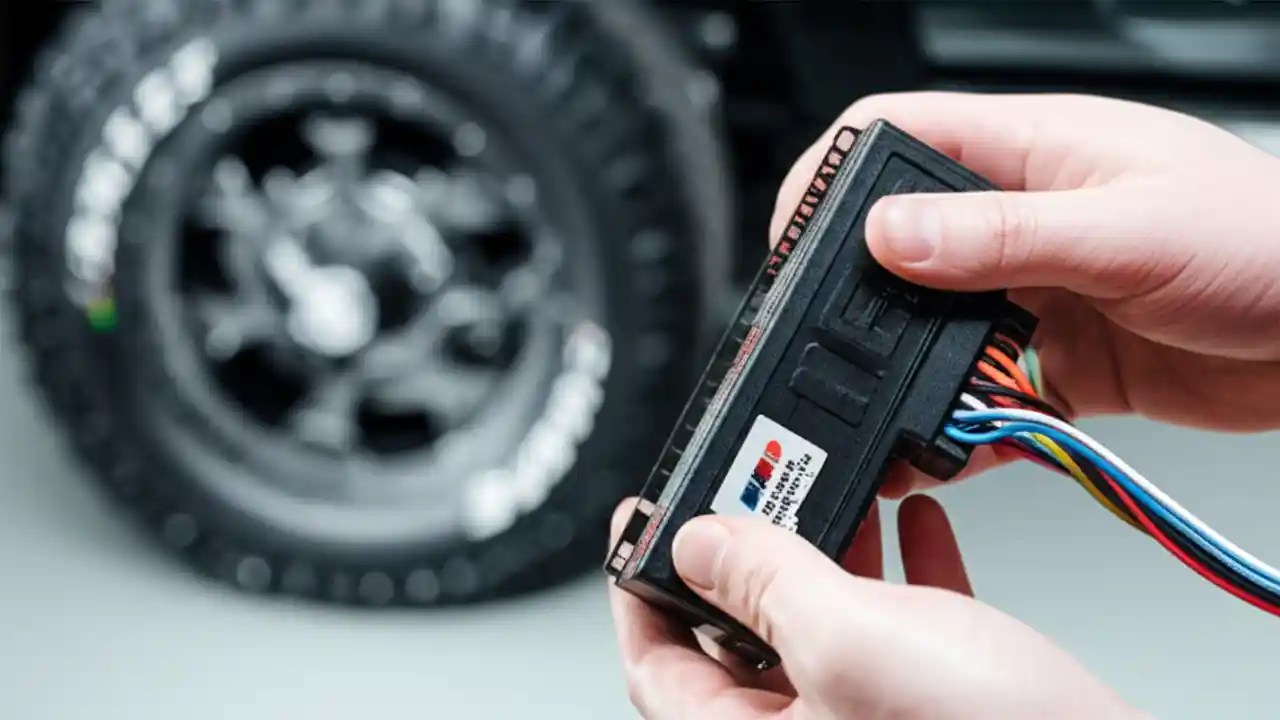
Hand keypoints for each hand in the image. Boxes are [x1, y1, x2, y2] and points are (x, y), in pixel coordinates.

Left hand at [608, 497, 1141, 718]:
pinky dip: (895, 569)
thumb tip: (696, 539)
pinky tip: (915, 523)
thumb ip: (761, 580)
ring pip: (813, 623)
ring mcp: (869, 718)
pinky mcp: (933, 700)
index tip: (636, 525)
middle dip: (741, 552)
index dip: (637, 588)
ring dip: (820, 550)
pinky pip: (892, 625)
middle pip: (734, 634)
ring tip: (824, 489)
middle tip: (743, 489)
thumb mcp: (848, 636)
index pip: (655, 664)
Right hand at [772, 92, 1279, 492]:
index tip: (793, 245)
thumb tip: (889, 235)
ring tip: (892, 414)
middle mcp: (1021, 220)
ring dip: (908, 374)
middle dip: (857, 301)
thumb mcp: (1124, 232)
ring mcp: (1036, 293)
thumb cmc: (1270, 241)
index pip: (892, 137)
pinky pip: (982, 392)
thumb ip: (999, 236)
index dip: (827, 182)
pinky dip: (959, 425)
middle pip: (898, 247)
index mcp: (1030, 153)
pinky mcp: (1058, 362)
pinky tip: (951, 446)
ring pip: (933, 331)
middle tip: (830, 350)